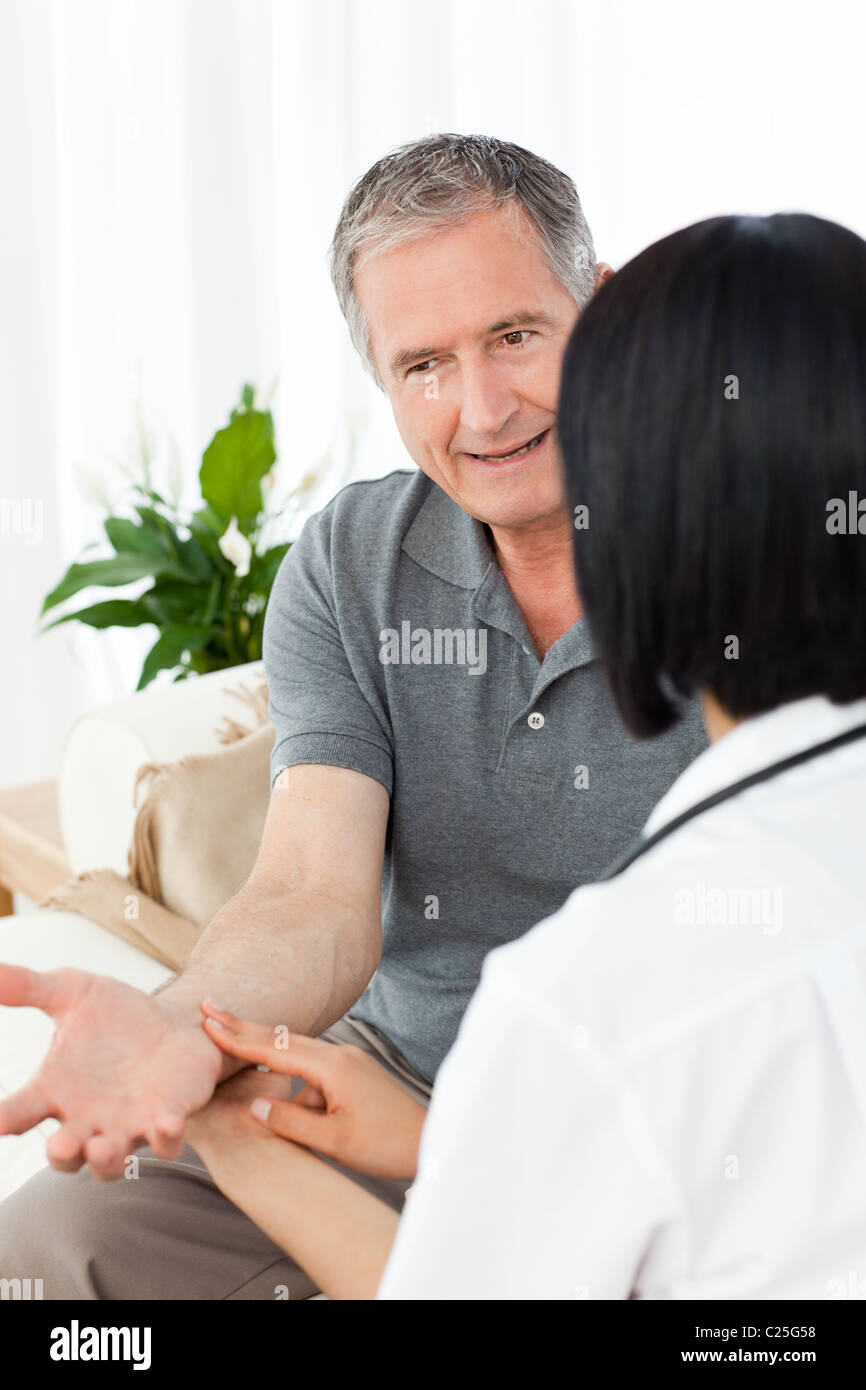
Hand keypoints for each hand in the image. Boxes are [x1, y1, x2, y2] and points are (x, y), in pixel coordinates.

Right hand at [0, 965, 223, 1178]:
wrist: (173, 1022)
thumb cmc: (116, 1016)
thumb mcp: (73, 993)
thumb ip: (28, 986)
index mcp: (56, 1090)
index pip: (21, 1111)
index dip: (6, 1118)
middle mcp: (87, 1119)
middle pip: (64, 1156)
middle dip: (61, 1155)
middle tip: (60, 1147)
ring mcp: (128, 1125)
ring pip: (110, 1163)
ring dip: (105, 1161)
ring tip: (102, 1148)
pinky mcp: (167, 1121)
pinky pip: (166, 1142)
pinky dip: (165, 1138)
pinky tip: (166, 1122)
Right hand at [200, 1001, 426, 1179]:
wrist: (428, 1143)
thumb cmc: (385, 1145)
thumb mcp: (334, 1140)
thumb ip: (292, 1122)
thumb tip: (255, 1106)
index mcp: (333, 1068)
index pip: (276, 1050)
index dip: (239, 1038)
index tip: (209, 1023)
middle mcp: (340, 1055)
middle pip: (282, 1038)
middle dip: (244, 1025)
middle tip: (209, 1006)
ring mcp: (349, 1061)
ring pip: (297, 1054)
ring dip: (266, 1049)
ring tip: (232, 1040)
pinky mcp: (354, 1072)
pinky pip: (312, 1065)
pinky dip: (289, 1069)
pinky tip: (282, 1089)